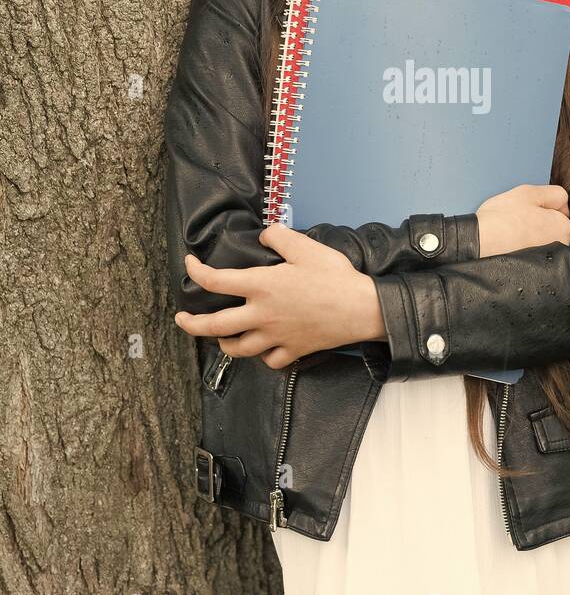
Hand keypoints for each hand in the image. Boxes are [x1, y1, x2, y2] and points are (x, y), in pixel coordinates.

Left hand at [173, 224, 385, 369]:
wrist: (362, 309)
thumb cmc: (334, 277)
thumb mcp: (306, 246)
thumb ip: (279, 236)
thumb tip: (264, 234)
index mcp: (261, 286)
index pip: (215, 281)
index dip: (196, 272)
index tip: (189, 265)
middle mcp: (262, 315)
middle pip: (214, 326)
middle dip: (191, 324)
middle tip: (181, 320)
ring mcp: (276, 336)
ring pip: (237, 349)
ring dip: (224, 343)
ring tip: (220, 337)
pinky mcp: (293, 350)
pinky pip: (269, 360)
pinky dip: (262, 356)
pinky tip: (263, 348)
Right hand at [476, 183, 569, 256]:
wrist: (479, 242)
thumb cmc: (502, 218)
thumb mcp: (531, 193)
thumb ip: (555, 194)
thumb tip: (564, 203)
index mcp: (564, 228)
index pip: (563, 210)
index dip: (545, 205)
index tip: (529, 208)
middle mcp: (561, 248)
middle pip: (555, 226)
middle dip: (541, 221)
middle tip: (520, 219)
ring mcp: (548, 260)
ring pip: (544, 238)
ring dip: (533, 234)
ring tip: (515, 231)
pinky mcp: (536, 269)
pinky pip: (536, 251)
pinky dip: (527, 246)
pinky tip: (514, 243)